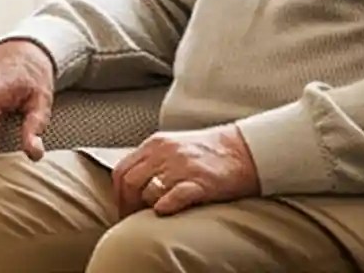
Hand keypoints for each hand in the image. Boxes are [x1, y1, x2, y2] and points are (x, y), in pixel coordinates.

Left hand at [111, 124, 259, 217]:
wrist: (244, 149)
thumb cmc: (207, 152)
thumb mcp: (172, 147)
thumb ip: (151, 161)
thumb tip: (129, 185)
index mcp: (155, 144)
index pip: (121, 170)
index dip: (118, 194)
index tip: (123, 208)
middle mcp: (165, 153)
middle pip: (130, 182)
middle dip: (128, 204)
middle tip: (133, 218)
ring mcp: (183, 166)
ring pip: (149, 191)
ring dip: (148, 207)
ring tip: (154, 214)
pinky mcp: (201, 181)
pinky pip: (174, 196)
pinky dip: (165, 206)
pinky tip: (165, 211)